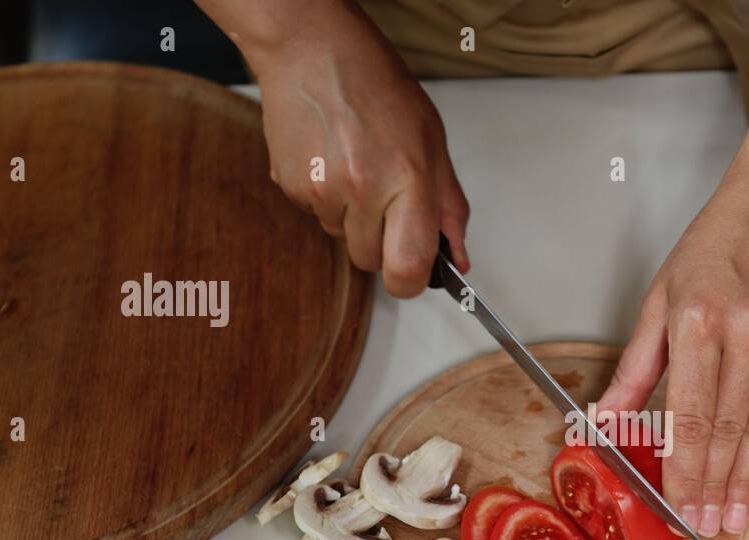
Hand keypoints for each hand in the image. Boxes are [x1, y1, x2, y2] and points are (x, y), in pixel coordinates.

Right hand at [247, 4, 469, 295]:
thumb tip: (457, 258)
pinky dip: (328, 200)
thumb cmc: (377, 87)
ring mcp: (322, 191)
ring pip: (343, 240)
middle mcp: (362, 189)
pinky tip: (333, 161)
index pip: (408, 268)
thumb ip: (449, 207)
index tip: (415, 273)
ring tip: (358, 168)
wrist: (311, 49)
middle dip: (382, 244)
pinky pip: (317, 217)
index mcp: (407, 179)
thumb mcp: (433, 142)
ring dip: (354, 219)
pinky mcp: (291, 188)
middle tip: (387, 200)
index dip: (411, 282)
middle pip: (371, 262)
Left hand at [598, 164, 748, 536]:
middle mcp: (748, 338)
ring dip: (746, 484)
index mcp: (699, 324)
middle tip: (704, 526)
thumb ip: (636, 367)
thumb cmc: (719, 244)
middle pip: (727, 435)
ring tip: (732, 519)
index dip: (684, 473)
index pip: (690, 419)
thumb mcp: (660, 297)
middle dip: (712, 488)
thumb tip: (607, 420)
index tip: (679, 507)